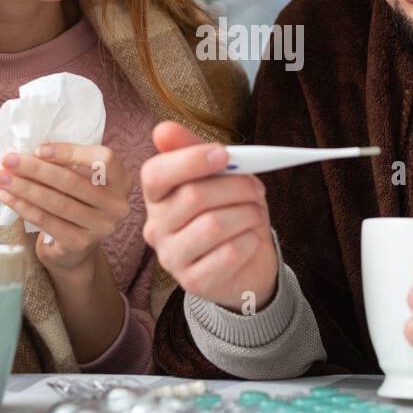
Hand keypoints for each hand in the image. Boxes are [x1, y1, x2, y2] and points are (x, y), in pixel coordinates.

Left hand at [0, 143, 131, 274]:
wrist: (75, 248)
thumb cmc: (74, 202)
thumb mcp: (81, 179)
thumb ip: (67, 164)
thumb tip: (26, 149)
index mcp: (121, 180)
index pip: (103, 159)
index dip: (71, 152)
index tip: (38, 149)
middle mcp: (117, 204)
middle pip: (73, 181)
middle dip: (35, 169)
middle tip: (7, 160)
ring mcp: (101, 226)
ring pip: (56, 202)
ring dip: (23, 187)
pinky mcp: (81, 243)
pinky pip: (46, 221)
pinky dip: (22, 206)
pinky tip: (5, 197)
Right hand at [140, 122, 277, 312]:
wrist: (247, 264)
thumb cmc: (229, 212)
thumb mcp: (217, 177)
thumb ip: (194, 151)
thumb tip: (164, 130)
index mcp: (157, 196)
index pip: (155, 173)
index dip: (190, 160)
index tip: (224, 154)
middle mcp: (156, 227)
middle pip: (193, 196)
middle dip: (236, 187)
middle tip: (256, 188)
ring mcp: (171, 257)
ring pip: (213, 224)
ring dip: (247, 214)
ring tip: (256, 214)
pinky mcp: (192, 282)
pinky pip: (228, 253)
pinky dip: (249, 241)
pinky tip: (251, 240)